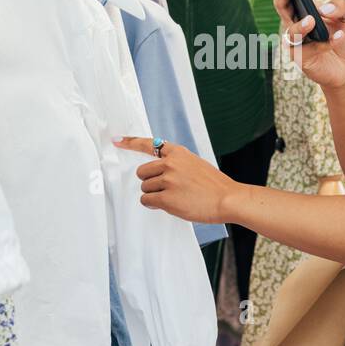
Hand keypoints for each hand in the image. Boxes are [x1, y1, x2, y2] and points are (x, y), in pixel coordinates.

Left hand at [112, 136, 240, 224]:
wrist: (227, 199)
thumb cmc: (214, 185)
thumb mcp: (195, 164)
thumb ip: (177, 164)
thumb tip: (160, 172)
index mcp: (178, 153)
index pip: (149, 144)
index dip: (130, 142)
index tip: (117, 140)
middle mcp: (170, 164)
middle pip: (142, 172)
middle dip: (150, 181)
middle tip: (165, 188)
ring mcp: (168, 181)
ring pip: (144, 188)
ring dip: (154, 194)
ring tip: (174, 197)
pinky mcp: (166, 198)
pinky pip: (147, 201)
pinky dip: (154, 204)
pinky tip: (170, 205)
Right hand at [267, 0, 344, 89]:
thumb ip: (342, 5)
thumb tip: (323, 9)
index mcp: (304, 8)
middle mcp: (296, 23)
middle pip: (280, 6)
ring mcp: (296, 41)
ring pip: (290, 30)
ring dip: (299, 24)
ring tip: (312, 19)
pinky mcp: (300, 58)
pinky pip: (305, 50)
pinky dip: (322, 44)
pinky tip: (336, 38)